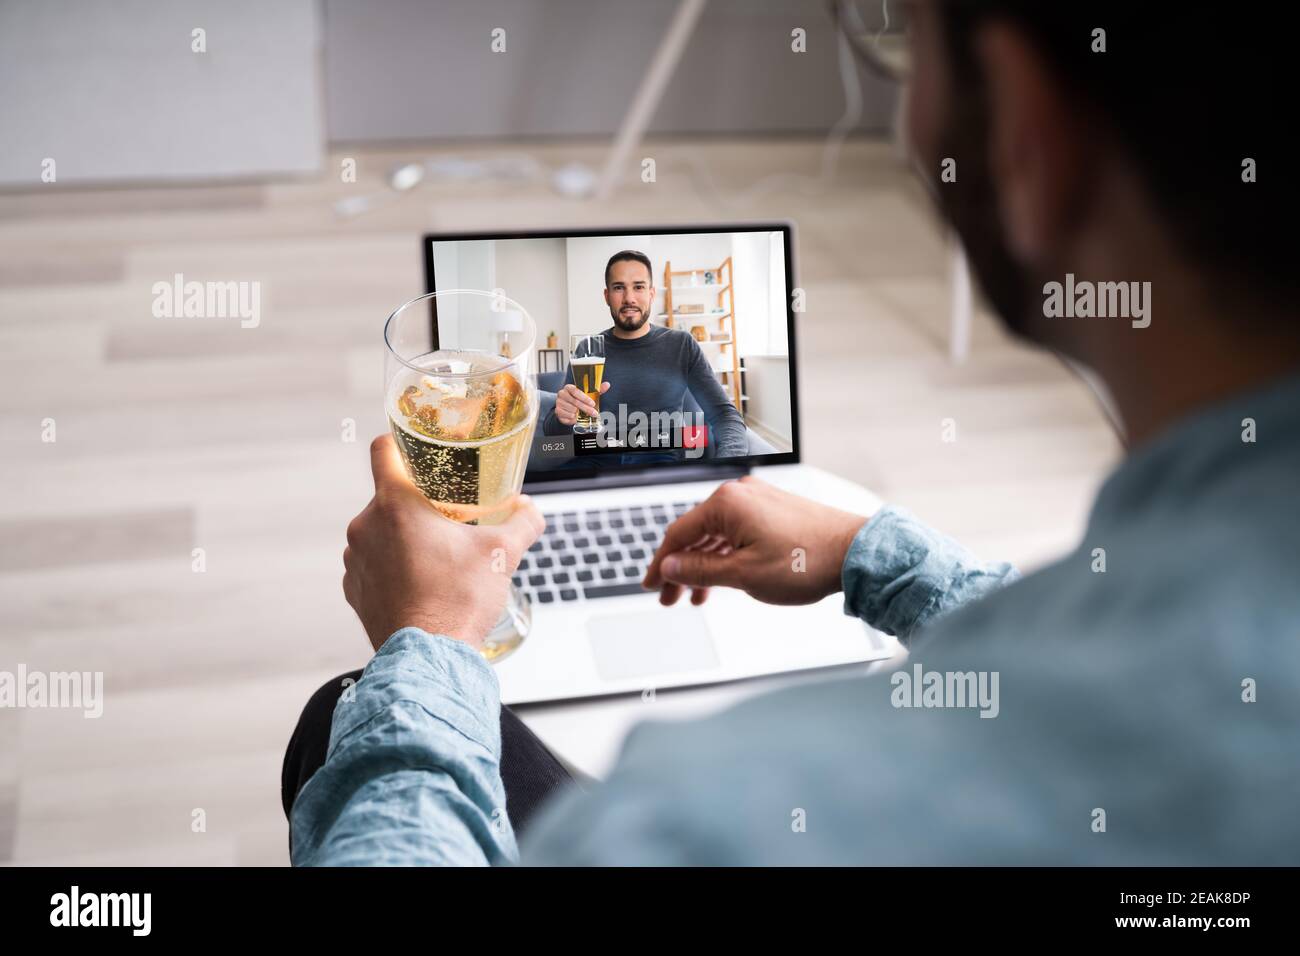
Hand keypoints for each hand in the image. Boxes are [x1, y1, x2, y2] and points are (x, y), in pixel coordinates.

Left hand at [343, 435, 544, 651]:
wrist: (430, 658)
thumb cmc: (459, 602)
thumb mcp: (502, 553)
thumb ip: (522, 521)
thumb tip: (531, 509)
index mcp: (395, 505)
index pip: (382, 451)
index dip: (399, 444)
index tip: (416, 451)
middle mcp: (365, 527)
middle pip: (387, 496)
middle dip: (416, 504)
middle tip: (447, 517)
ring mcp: (355, 560)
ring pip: (379, 532)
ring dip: (402, 537)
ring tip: (436, 556)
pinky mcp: (353, 589)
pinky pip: (371, 564)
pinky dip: (391, 567)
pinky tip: (420, 582)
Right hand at [554, 381, 610, 426]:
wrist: (566, 405)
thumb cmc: (578, 398)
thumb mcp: (588, 393)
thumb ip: (597, 389)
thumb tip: (607, 385)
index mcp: (568, 387)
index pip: (575, 391)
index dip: (585, 398)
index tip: (593, 403)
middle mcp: (562, 394)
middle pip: (575, 402)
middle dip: (586, 409)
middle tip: (594, 413)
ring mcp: (558, 403)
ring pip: (571, 411)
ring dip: (578, 414)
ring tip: (581, 413)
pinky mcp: (557, 412)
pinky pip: (567, 417)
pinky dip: (573, 419)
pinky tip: (576, 417)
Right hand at [642, 476, 869, 607]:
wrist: (855, 552)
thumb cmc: (806, 561)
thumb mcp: (743, 574)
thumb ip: (701, 570)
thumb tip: (671, 567)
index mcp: (726, 504)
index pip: (678, 534)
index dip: (661, 564)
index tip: (651, 585)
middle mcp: (739, 494)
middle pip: (695, 533)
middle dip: (681, 568)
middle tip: (671, 599)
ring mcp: (758, 500)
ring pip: (717, 534)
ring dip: (704, 565)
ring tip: (698, 597)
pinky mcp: (774, 509)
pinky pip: (737, 531)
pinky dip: (725, 555)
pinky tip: (724, 577)